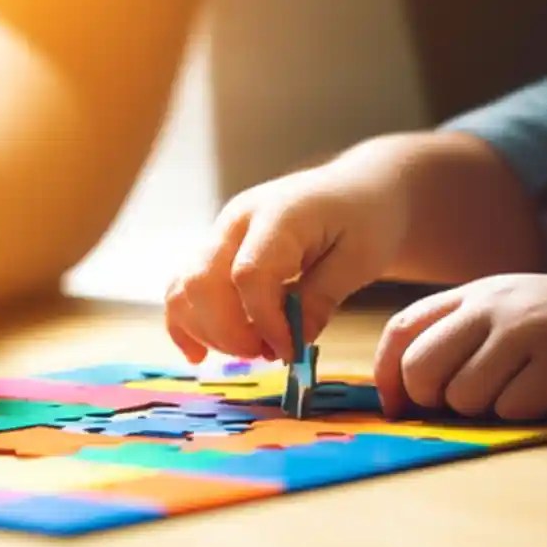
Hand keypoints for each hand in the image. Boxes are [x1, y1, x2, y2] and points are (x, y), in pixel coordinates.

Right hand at [164, 135, 414, 362]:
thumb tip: (291, 342)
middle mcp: (236, 221)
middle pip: (203, 282)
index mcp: (279, 214)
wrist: (354, 190)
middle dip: (228, 332)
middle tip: (265, 353)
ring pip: (184, 287)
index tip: (288, 351)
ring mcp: (219, 235)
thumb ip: (321, 299)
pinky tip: (200, 355)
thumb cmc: (365, 219)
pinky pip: (182, 289)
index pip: (250, 274)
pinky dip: (186, 324)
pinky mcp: (213, 251)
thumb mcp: (360, 260)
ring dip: (206, 331)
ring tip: (246, 350)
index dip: (264, 321)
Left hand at [374, 274, 546, 419]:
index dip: (386, 375)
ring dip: (485, 409)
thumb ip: (463, 336)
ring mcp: (528, 328)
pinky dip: (525, 414)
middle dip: (431, 400)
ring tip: (521, 391)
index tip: (395, 407)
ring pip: (462, 395)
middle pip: (419, 367)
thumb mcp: (513, 315)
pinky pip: (510, 408)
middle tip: (463, 405)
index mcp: (476, 292)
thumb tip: (404, 391)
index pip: (401, 329)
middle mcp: (495, 304)